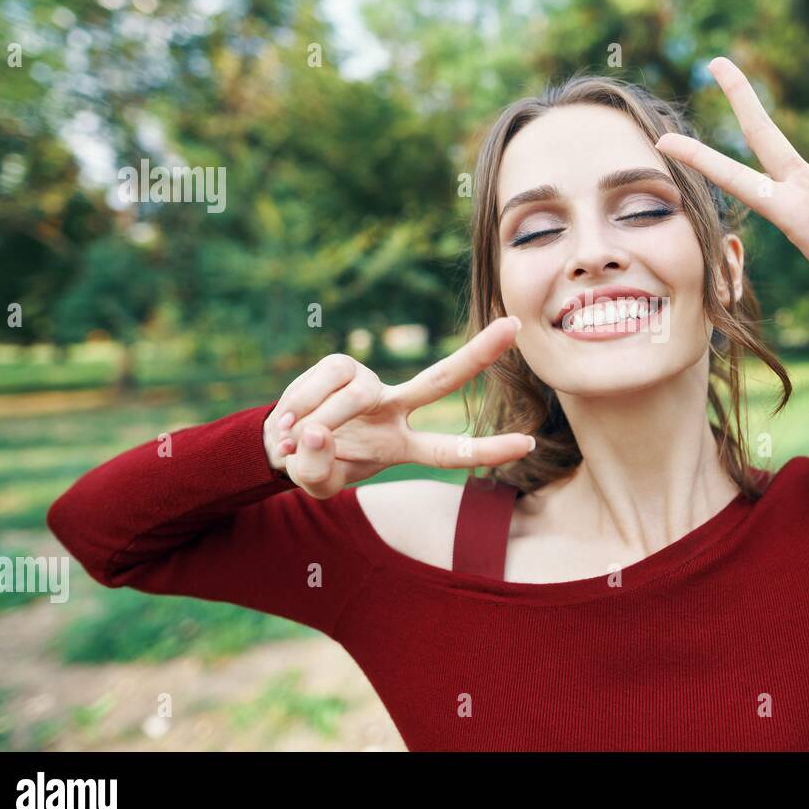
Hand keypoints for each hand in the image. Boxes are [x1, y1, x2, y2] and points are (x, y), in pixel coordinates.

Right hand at [263, 316, 535, 498]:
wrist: (279, 440)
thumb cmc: (310, 464)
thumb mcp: (314, 482)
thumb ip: (315, 468)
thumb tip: (315, 432)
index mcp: (401, 447)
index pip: (451, 451)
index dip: (488, 450)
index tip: (529, 445)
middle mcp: (395, 409)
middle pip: (442, 378)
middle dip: (479, 353)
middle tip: (515, 326)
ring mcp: (370, 385)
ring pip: (355, 396)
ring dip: (319, 421)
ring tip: (291, 440)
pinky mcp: (342, 365)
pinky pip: (325, 382)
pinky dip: (300, 405)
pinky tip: (287, 420)